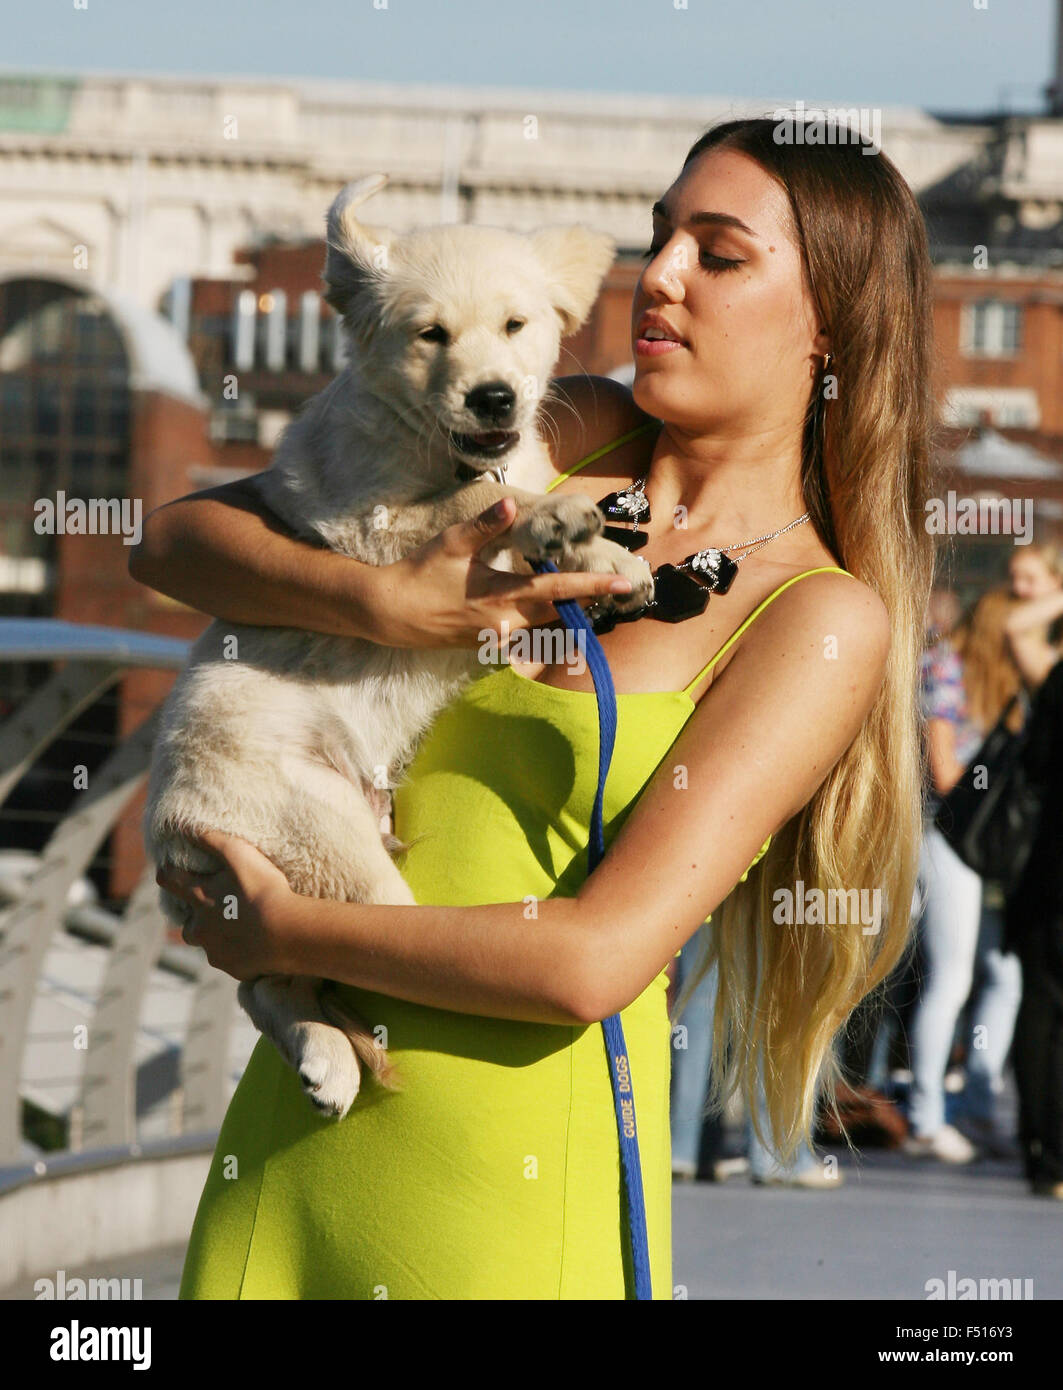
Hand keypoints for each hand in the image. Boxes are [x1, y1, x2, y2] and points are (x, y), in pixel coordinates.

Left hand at [156, 829, 296, 979]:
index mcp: (199, 897)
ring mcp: (214, 950)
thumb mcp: (239, 854)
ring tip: (240, 929)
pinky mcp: (232, 967)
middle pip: (188, 923)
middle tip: (217, 908)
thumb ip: (211, 839)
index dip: (167, 873)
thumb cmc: (262, 890)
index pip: (169, 880)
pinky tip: (255, 945)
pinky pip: (230, 959)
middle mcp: (199, 927)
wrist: (287, 933)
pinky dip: (237, 953)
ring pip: (208, 943)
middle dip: (197, 916)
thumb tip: (184, 827)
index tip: (168, 870)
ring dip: (217, 936)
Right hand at [367, 497, 633, 648]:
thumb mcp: (451, 543)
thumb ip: (484, 525)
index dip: (591, 587)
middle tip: (613, 586)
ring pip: (542, 625)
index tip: (621, 584)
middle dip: (586, 601)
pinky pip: (523, 633)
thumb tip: (509, 504)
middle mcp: (504, 622)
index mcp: (500, 595)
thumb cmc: (419, 574)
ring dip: (565, 611)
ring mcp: (495, 638)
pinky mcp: (485, 644)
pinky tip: (546, 608)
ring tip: (587, 596)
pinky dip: (540, 620)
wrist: (389, 613)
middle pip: (558, 613)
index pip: (556, 590)